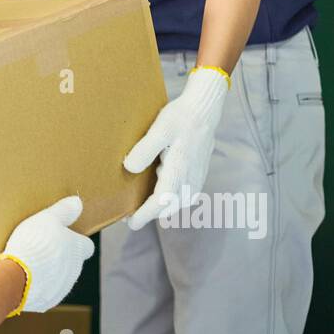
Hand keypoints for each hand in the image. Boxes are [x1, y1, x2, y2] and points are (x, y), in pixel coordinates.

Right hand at [0, 195, 94, 312]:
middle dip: (60, 256)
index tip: (62, 235)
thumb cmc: (33, 244)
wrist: (16, 277)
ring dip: (49, 271)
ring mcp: (61, 288)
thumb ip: (63, 211)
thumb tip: (78, 203)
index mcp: (77, 250)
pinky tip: (23, 276)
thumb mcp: (47, 218)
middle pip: (72, 262)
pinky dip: (37, 285)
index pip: (87, 246)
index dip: (76, 240)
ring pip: (59, 278)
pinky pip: (44, 291)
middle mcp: (74, 271)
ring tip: (29, 261)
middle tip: (41, 247)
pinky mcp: (47, 301)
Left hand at [123, 67, 229, 229]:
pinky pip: (185, 195)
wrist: (204, 110)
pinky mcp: (199, 174)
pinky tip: (160, 190)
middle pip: (169, 207)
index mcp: (179, 170)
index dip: (145, 214)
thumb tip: (129, 168)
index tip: (131, 223)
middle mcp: (190, 179)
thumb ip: (145, 149)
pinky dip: (171, 198)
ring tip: (143, 204)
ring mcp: (197, 178)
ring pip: (178, 203)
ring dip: (162, 206)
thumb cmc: (181, 118)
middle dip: (151, 213)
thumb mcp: (159, 129)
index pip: (161, 201)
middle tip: (131, 215)